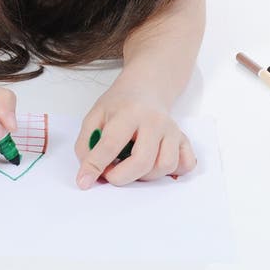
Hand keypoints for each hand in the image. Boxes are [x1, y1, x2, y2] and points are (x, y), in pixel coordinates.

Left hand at [73, 81, 197, 189]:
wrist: (146, 88)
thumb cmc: (120, 104)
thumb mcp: (95, 116)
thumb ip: (86, 144)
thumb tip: (88, 174)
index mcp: (129, 112)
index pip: (111, 144)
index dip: (96, 165)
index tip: (84, 181)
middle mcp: (155, 120)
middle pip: (142, 161)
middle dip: (121, 176)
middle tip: (110, 173)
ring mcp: (172, 130)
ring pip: (164, 166)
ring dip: (144, 175)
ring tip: (131, 164)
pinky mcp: (184, 139)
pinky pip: (185, 165)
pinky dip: (171, 172)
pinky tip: (154, 163)